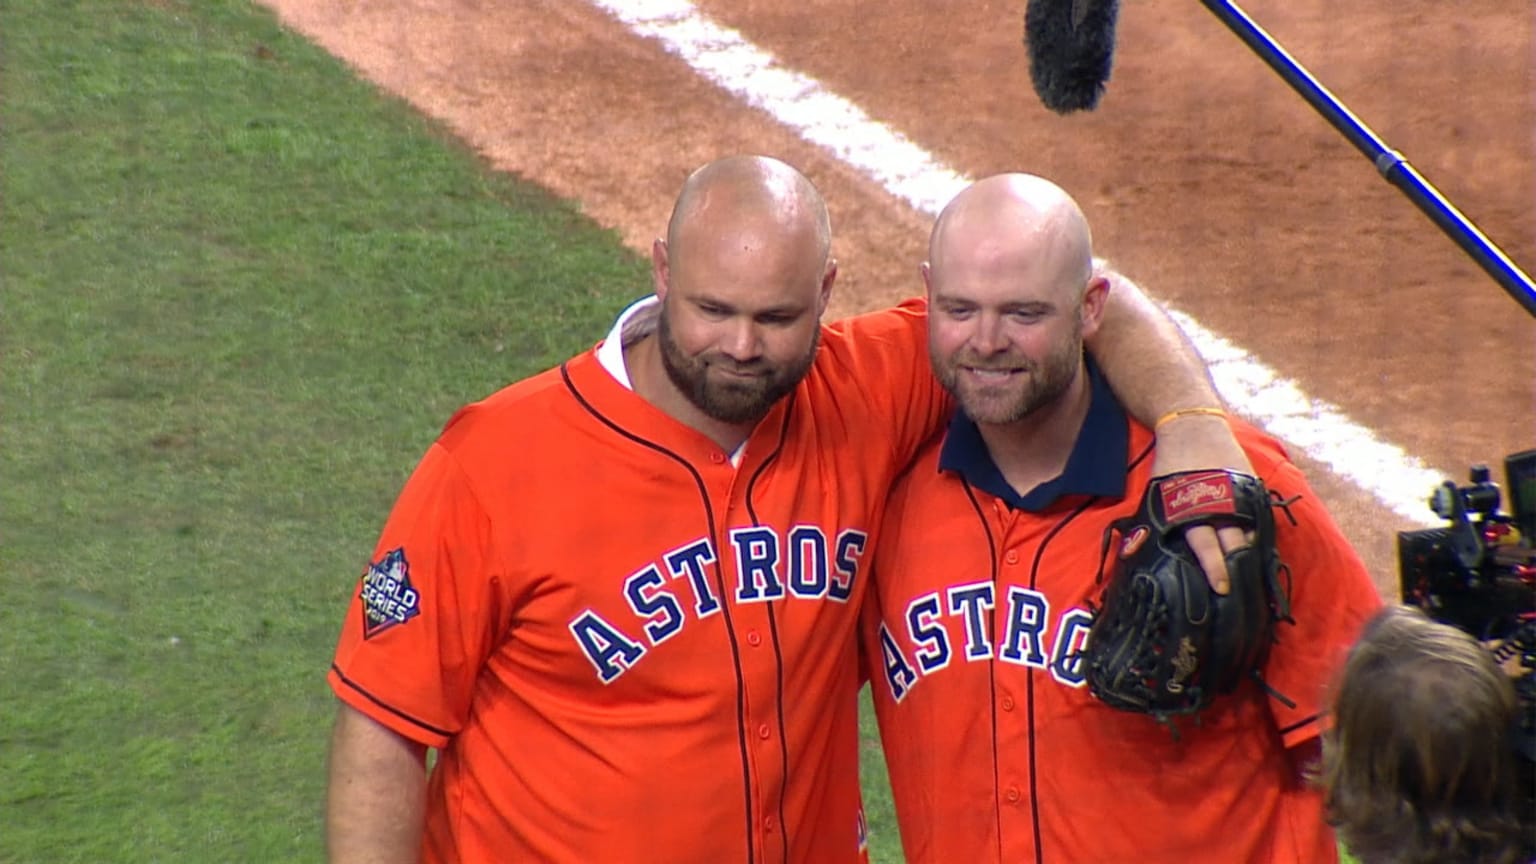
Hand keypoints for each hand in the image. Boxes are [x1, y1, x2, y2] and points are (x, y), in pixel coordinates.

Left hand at [1149, 414, 1253, 595]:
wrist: (1193, 427)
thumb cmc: (1171, 466)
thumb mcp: (1160, 494)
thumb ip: (1162, 523)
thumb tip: (1145, 554)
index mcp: (1193, 507)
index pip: (1205, 544)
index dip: (1215, 568)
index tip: (1222, 589)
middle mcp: (1220, 502)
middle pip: (1236, 543)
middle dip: (1240, 568)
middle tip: (1244, 592)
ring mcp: (1240, 494)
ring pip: (1252, 532)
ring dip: (1252, 555)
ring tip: (1255, 577)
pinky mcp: (1252, 486)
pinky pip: (1259, 517)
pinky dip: (1258, 534)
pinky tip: (1259, 551)